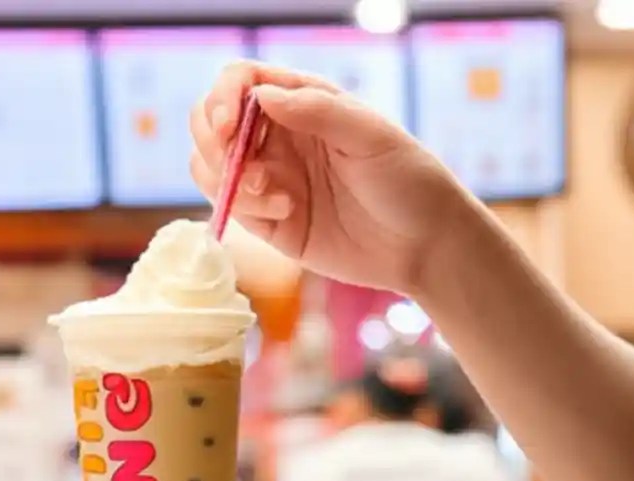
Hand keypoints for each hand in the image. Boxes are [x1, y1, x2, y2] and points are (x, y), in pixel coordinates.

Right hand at [191, 61, 480, 294]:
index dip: (223, 97)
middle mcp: (278, 136)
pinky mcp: (268, 220)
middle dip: (212, 140)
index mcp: (302, 102)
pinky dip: (241, 207)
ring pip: (209, 165)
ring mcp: (270, 177)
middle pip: (211, 122)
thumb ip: (318, 111)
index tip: (228, 125)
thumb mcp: (371, 136)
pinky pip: (229, 206)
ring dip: (225, 177)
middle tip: (237, 163)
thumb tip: (261, 96)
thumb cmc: (408, 179)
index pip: (240, 82)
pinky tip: (285, 211)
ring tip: (269, 194)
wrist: (425, 245)